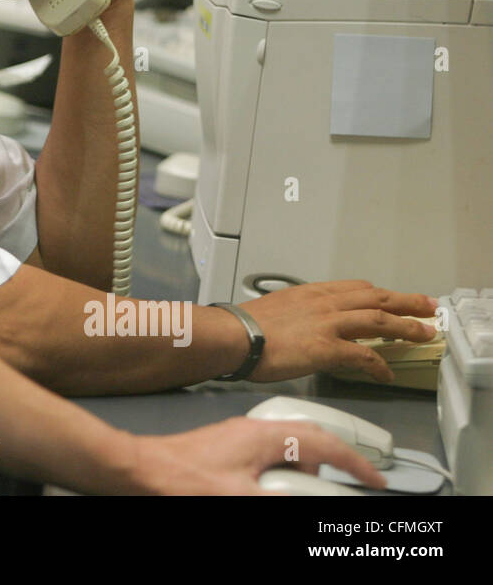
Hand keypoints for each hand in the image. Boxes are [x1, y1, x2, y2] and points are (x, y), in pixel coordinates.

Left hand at [130, 417, 384, 494]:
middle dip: (331, 464)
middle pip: (307, 441)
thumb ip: (280, 499)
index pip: (321, 441)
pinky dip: (282, 473)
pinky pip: (267, 457)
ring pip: (288, 450)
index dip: (353, 460)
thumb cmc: (178, 478)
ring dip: (305, 470)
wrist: (140, 471)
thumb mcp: (239, 496)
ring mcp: (238, 440)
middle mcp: (252, 432)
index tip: (375, 477)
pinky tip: (276, 487)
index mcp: (261, 436)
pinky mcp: (227, 452)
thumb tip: (312, 498)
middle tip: (349, 485)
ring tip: (310, 489)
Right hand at [234, 281, 437, 383]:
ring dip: (406, 327)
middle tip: (428, 306)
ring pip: (378, 321)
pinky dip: (379, 365)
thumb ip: (297, 313)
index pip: (357, 288)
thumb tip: (302, 324)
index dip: (382, 293)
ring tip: (423, 334)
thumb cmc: (245, 326)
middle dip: (407, 302)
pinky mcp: (327, 348)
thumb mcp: (276, 308)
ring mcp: (328, 324)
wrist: (234, 336)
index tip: (395, 297)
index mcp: (312, 293)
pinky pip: (364, 356)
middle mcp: (324, 304)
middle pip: (376, 298)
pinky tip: (386, 373)